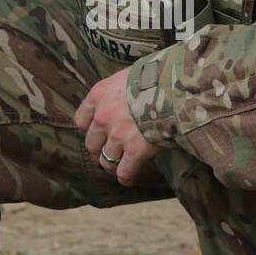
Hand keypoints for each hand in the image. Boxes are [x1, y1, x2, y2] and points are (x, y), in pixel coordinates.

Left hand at [74, 68, 157, 185]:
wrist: (174, 84)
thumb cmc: (156, 75)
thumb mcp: (128, 75)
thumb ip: (119, 90)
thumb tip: (125, 98)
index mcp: (98, 95)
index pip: (81, 121)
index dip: (90, 129)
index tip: (99, 132)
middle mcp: (103, 116)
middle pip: (92, 144)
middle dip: (101, 148)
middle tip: (112, 149)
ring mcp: (118, 135)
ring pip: (106, 160)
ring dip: (113, 163)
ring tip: (121, 165)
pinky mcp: (135, 150)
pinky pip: (124, 171)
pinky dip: (125, 177)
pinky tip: (128, 179)